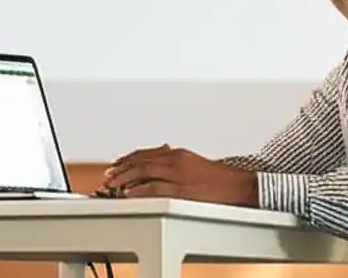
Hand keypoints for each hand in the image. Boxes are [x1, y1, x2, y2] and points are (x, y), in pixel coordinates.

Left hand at [100, 144, 258, 206]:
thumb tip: (159, 158)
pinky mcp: (181, 192)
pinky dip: (138, 190)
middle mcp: (176, 161)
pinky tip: (128, 193)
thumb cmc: (220, 179)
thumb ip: (175, 161)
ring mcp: (178, 176)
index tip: (115, 164)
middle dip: (121, 168)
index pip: (145, 153)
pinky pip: (154, 189)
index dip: (127, 159)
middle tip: (108, 175)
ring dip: (125, 178)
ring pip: (144, 172)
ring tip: (112, 184)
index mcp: (178, 154)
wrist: (239, 188)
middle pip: (141, 161)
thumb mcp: (194, 163)